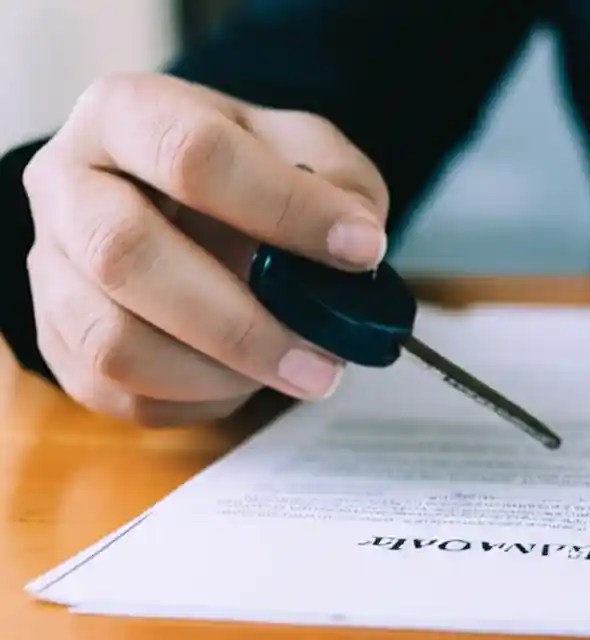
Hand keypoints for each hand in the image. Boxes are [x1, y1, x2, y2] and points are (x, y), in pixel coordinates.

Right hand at [22, 73, 388, 425]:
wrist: (194, 205)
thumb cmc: (249, 173)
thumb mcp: (306, 150)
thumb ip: (338, 185)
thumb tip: (354, 245)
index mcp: (127, 113)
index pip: (192, 155)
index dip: (284, 207)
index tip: (362, 249)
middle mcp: (68, 184)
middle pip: (125, 254)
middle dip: (239, 324)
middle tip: (324, 361)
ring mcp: (51, 266)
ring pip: (111, 342)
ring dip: (218, 374)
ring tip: (292, 373)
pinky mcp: (58, 338)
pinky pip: (117, 392)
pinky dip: (196, 400)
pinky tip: (245, 380)